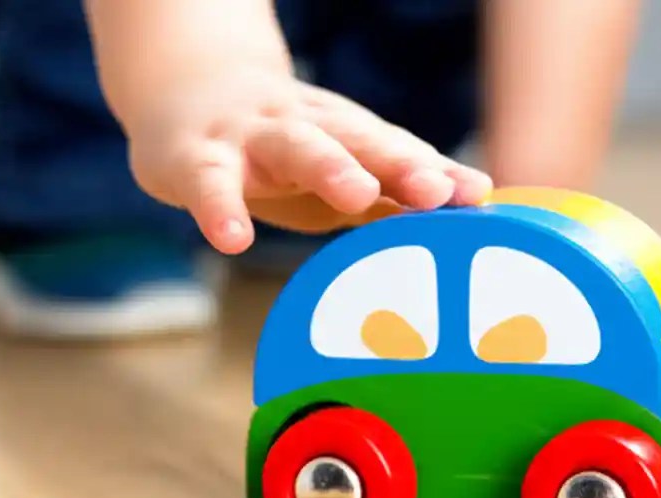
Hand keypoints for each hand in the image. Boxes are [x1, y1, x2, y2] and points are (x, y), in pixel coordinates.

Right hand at [126, 67, 491, 253]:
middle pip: (358, 139)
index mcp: (345, 134)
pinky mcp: (196, 158)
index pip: (397, 152)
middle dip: (399, 163)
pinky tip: (233, 239)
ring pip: (294, 144)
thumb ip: (397, 195)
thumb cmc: (280, 152)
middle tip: (436, 191)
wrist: (183, 94)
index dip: (437, 173)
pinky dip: (221, 209)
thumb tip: (474, 216)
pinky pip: (210, 183)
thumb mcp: (341, 170)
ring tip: (357, 194)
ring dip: (328, 165)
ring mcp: (252, 138)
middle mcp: (307, 127)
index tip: (477, 197)